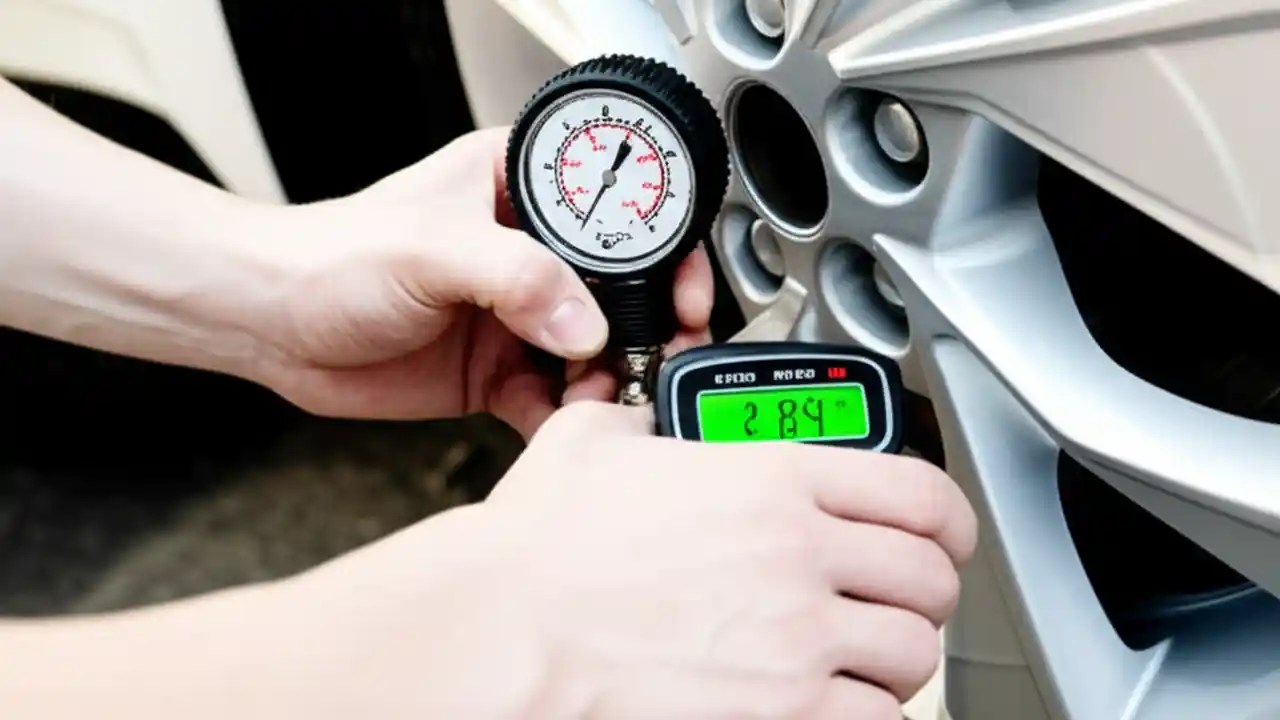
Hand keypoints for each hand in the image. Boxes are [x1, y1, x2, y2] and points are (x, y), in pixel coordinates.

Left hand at [244, 128, 713, 436]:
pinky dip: (567, 416)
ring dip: (609, 379)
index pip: (618, 212)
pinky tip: (565, 423)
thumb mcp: (430, 247)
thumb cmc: (330, 256)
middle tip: (660, 358)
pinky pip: (554, 398)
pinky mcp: (498, 369)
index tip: (683, 293)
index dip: (663, 251)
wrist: (271, 326)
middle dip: (648, 329)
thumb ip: (518, 278)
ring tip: (603, 397)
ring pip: (596, 350)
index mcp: (521, 189)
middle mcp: (527, 252)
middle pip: (620, 290)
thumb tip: (589, 325)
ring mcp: (516, 314)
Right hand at [267, 402, 976, 718]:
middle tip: (896, 596)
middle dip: (923, 592)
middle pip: (930, 579)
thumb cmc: (537, 550)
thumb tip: (642, 419)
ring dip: (895, 656)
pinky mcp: (779, 714)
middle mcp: (798, 555)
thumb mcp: (594, 443)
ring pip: (913, 656)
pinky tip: (827, 701)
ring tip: (862, 655)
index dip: (948, 517)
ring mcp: (794, 640)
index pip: (920, 492)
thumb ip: (641, 419)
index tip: (942, 532)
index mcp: (772, 479)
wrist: (501, 634)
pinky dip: (863, 713)